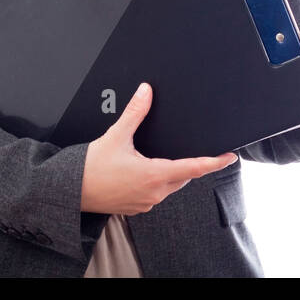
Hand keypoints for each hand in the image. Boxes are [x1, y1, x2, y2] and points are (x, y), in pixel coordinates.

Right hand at [81, 83, 237, 214]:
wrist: (69, 193)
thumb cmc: (90, 168)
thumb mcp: (116, 136)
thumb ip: (135, 113)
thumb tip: (146, 92)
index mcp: (154, 175)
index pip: (194, 167)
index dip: (214, 162)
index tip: (229, 157)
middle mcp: (153, 192)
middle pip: (184, 176)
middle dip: (192, 163)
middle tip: (199, 151)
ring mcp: (145, 202)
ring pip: (171, 185)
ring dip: (173, 172)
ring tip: (167, 157)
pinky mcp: (136, 207)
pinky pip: (156, 193)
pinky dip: (158, 181)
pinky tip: (148, 171)